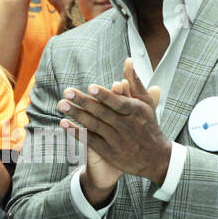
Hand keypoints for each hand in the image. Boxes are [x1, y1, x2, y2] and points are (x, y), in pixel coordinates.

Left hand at [59, 58, 170, 185]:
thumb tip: (128, 60)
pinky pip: (91, 140)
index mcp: (135, 111)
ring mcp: (117, 141)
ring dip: (76, 115)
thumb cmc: (148, 125)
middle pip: (102, 113)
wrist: (155, 158)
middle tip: (67, 92)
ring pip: (94, 126)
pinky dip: (77, 132)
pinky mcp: (109, 152)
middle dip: (84, 102)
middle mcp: (126, 126)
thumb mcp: (145, 103)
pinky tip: (64, 124)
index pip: (118, 102)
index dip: (104, 95)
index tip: (90, 87)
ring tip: (62, 105)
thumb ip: (134, 82)